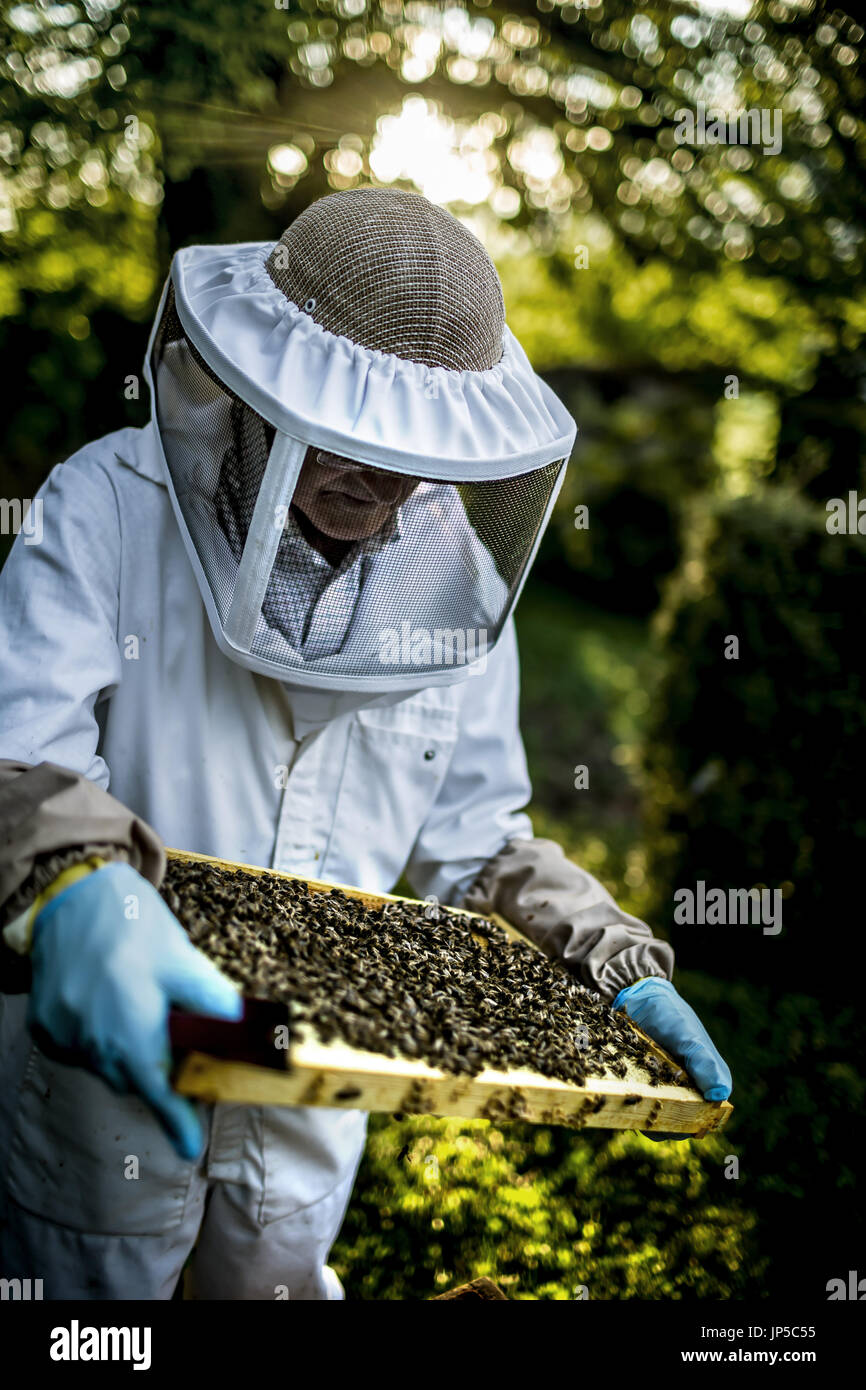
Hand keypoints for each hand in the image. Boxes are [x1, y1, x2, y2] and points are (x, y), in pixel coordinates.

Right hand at [29, 861, 241, 1159]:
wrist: (70, 893)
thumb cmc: (131, 923)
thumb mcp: (182, 958)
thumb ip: (211, 1000)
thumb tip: (240, 1030)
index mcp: (131, 1029)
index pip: (159, 1089)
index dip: (177, 1120)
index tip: (190, 1145)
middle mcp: (92, 1042)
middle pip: (134, 1078)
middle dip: (156, 1066)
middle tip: (170, 1032)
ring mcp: (62, 1036)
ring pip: (105, 1063)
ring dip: (125, 1047)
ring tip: (134, 1000)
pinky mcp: (43, 1026)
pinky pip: (78, 1048)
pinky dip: (96, 1035)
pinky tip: (105, 999)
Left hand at [613, 977, 731, 1141]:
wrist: (636, 998)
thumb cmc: (670, 1015)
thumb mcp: (687, 1036)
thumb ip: (703, 1061)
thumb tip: (719, 1095)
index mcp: (707, 1079)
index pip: (707, 1113)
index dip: (695, 1120)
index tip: (679, 1116)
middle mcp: (687, 1088)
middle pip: (681, 1120)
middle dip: (667, 1120)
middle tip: (651, 1108)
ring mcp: (662, 1089)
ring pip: (658, 1117)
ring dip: (646, 1115)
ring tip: (634, 1103)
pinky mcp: (640, 1086)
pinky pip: (637, 1107)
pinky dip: (630, 1107)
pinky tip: (622, 1101)